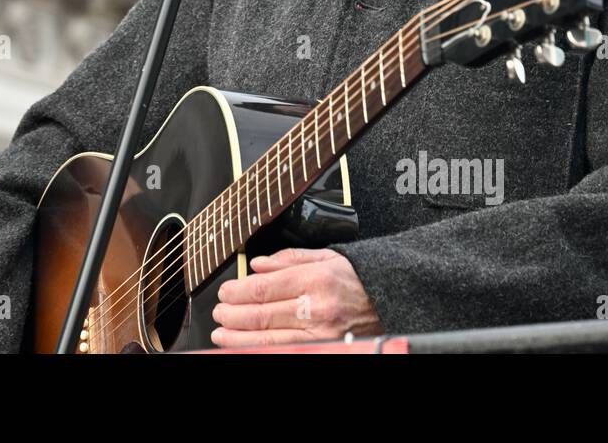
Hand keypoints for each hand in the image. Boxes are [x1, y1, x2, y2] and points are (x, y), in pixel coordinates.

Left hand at [210, 247, 383, 348]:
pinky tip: (246, 346)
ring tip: (222, 333)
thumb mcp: (326, 256)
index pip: (264, 288)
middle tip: (218, 313)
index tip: (224, 293)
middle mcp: (318, 308)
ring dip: (239, 338)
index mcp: (315, 279)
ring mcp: (322, 333)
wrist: (389, 300)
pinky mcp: (326, 347)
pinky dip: (262, 349)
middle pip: (262, 316)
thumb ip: (288, 259)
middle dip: (232, 315)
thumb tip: (257, 264)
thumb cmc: (356, 279)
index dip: (237, 292)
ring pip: (269, 339)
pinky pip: (287, 350)